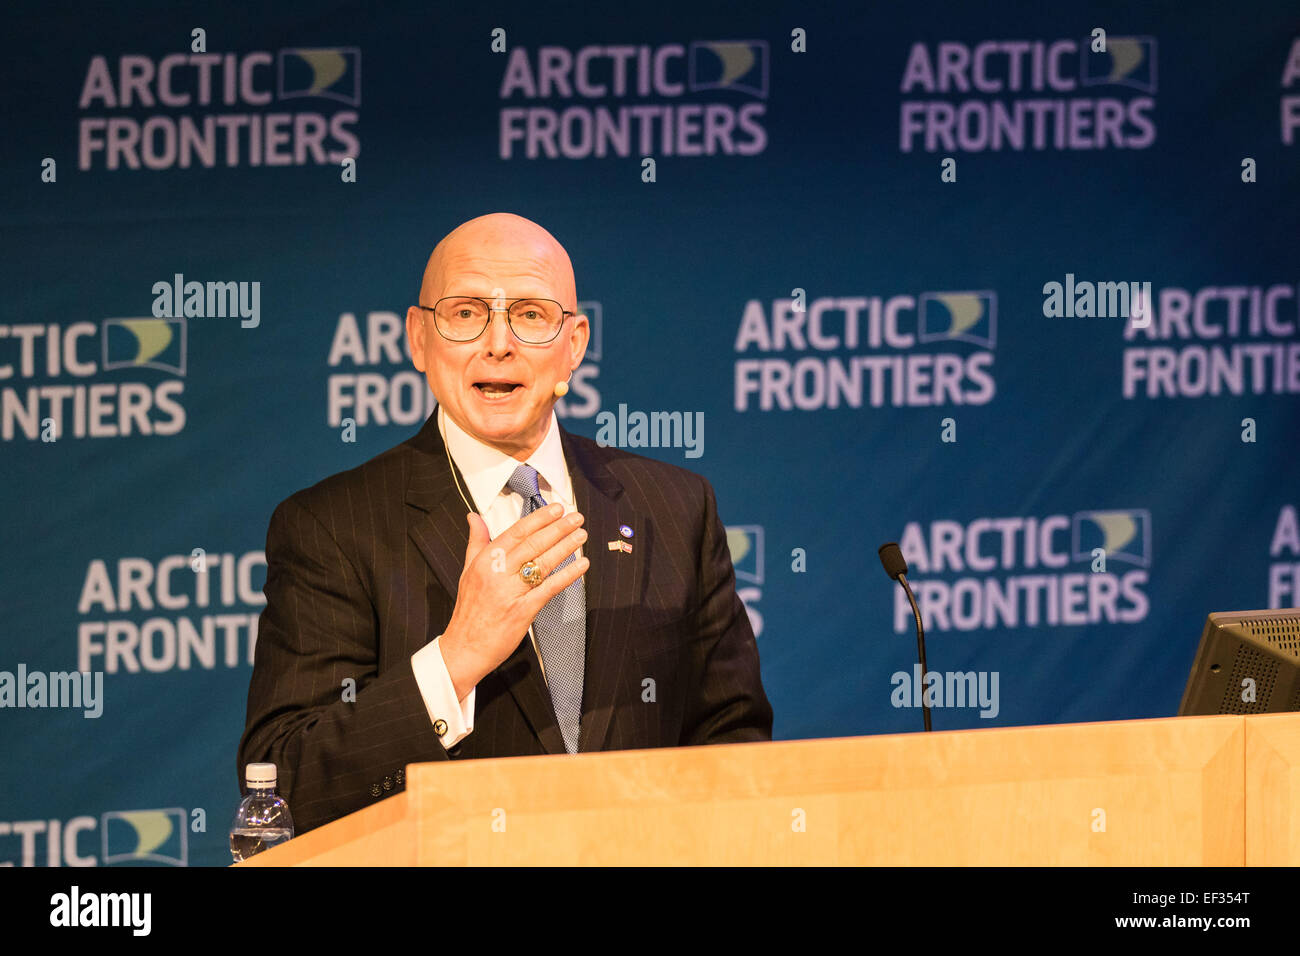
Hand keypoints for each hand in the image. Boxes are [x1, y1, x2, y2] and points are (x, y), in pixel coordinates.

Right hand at [439, 503, 588, 699]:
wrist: (465, 647)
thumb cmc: (470, 610)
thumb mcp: (467, 570)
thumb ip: (476, 541)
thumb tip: (474, 516)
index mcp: (485, 561)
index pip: (516, 532)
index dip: (539, 518)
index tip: (556, 509)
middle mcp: (497, 573)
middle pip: (532, 544)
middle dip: (558, 528)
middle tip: (576, 517)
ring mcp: (511, 592)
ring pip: (542, 563)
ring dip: (565, 547)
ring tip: (581, 535)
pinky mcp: (523, 611)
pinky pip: (549, 588)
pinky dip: (567, 575)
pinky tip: (581, 565)